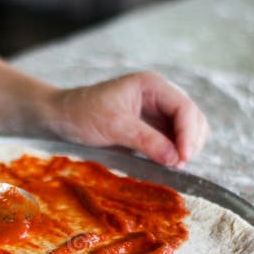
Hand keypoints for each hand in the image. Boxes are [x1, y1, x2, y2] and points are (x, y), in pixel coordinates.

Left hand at [43, 72, 208, 167]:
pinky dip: (175, 153)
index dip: (189, 133)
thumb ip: (146, 141)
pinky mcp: (151, 130)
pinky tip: (167, 165)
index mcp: (152, 86)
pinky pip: (173, 141)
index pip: (184, 107)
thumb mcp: (114, 126)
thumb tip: (175, 159)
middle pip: (192, 118)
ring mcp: (157, 114)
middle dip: (190, 141)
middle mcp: (159, 97)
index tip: (183, 157)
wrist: (61, 119)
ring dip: (185, 148)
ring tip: (173, 167)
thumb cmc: (83, 114)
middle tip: (179, 166)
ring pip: (186, 131)